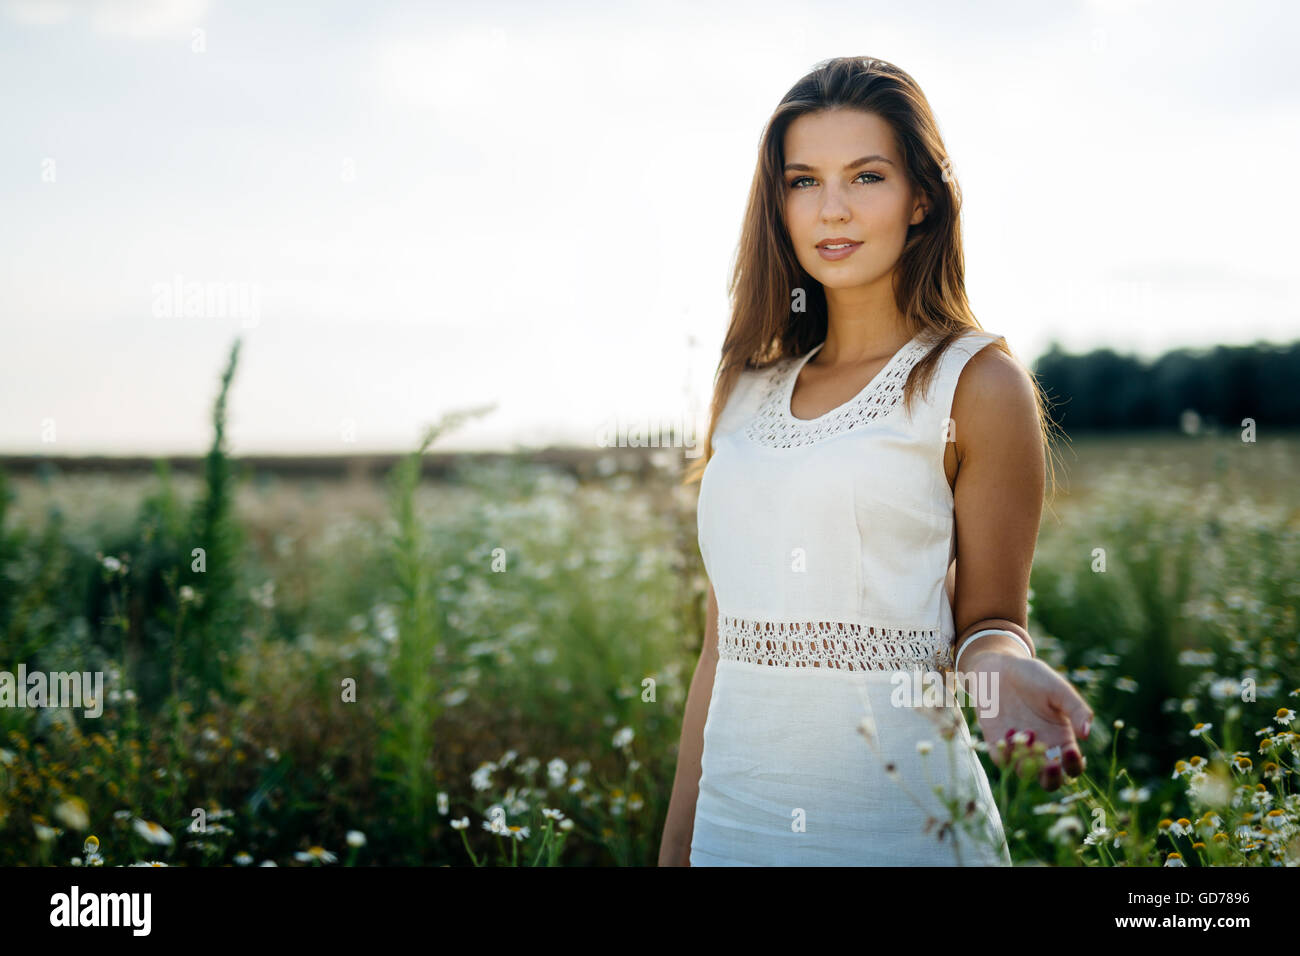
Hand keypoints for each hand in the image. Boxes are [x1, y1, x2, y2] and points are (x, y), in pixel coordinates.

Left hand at [962, 650, 1093, 790]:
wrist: (999, 666)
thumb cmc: (1034, 676)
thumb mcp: (1059, 690)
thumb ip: (1076, 710)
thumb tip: (1086, 734)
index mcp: (1061, 738)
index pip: (1072, 766)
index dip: (1074, 765)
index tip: (1071, 751)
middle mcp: (1041, 749)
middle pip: (1050, 780)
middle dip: (1052, 778)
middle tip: (1052, 765)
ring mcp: (1018, 748)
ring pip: (1025, 772)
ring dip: (1027, 760)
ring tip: (1027, 732)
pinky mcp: (996, 742)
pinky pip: (1001, 759)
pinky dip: (1005, 754)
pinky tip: (1008, 733)